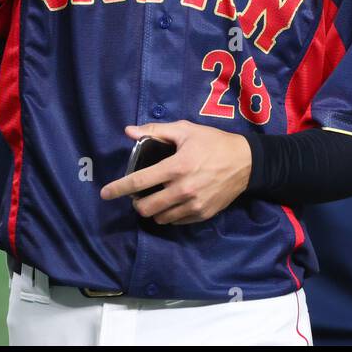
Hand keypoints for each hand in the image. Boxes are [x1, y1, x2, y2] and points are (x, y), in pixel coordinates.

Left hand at [99, 122, 252, 224]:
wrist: (246, 162)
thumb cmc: (214, 142)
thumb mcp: (186, 130)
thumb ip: (156, 131)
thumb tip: (129, 131)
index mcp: (176, 167)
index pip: (139, 182)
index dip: (118, 188)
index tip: (105, 193)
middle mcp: (183, 189)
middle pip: (146, 207)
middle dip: (136, 203)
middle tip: (139, 195)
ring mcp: (193, 205)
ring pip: (160, 218)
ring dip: (153, 210)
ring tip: (157, 199)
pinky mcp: (202, 214)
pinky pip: (176, 221)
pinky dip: (169, 214)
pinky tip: (173, 203)